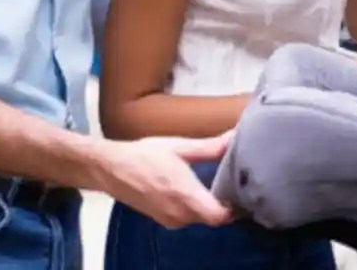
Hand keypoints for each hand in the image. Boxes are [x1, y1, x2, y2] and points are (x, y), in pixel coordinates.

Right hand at [95, 132, 234, 228]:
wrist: (111, 168)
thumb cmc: (146, 154)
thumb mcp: (180, 147)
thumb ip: (211, 147)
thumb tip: (236, 137)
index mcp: (185, 196)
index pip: (219, 216)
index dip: (235, 208)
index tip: (244, 191)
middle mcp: (179, 214)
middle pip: (213, 218)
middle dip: (226, 204)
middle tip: (238, 184)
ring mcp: (170, 220)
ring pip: (200, 218)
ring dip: (210, 206)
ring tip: (221, 185)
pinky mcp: (163, 220)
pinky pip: (187, 218)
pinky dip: (196, 208)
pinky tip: (199, 190)